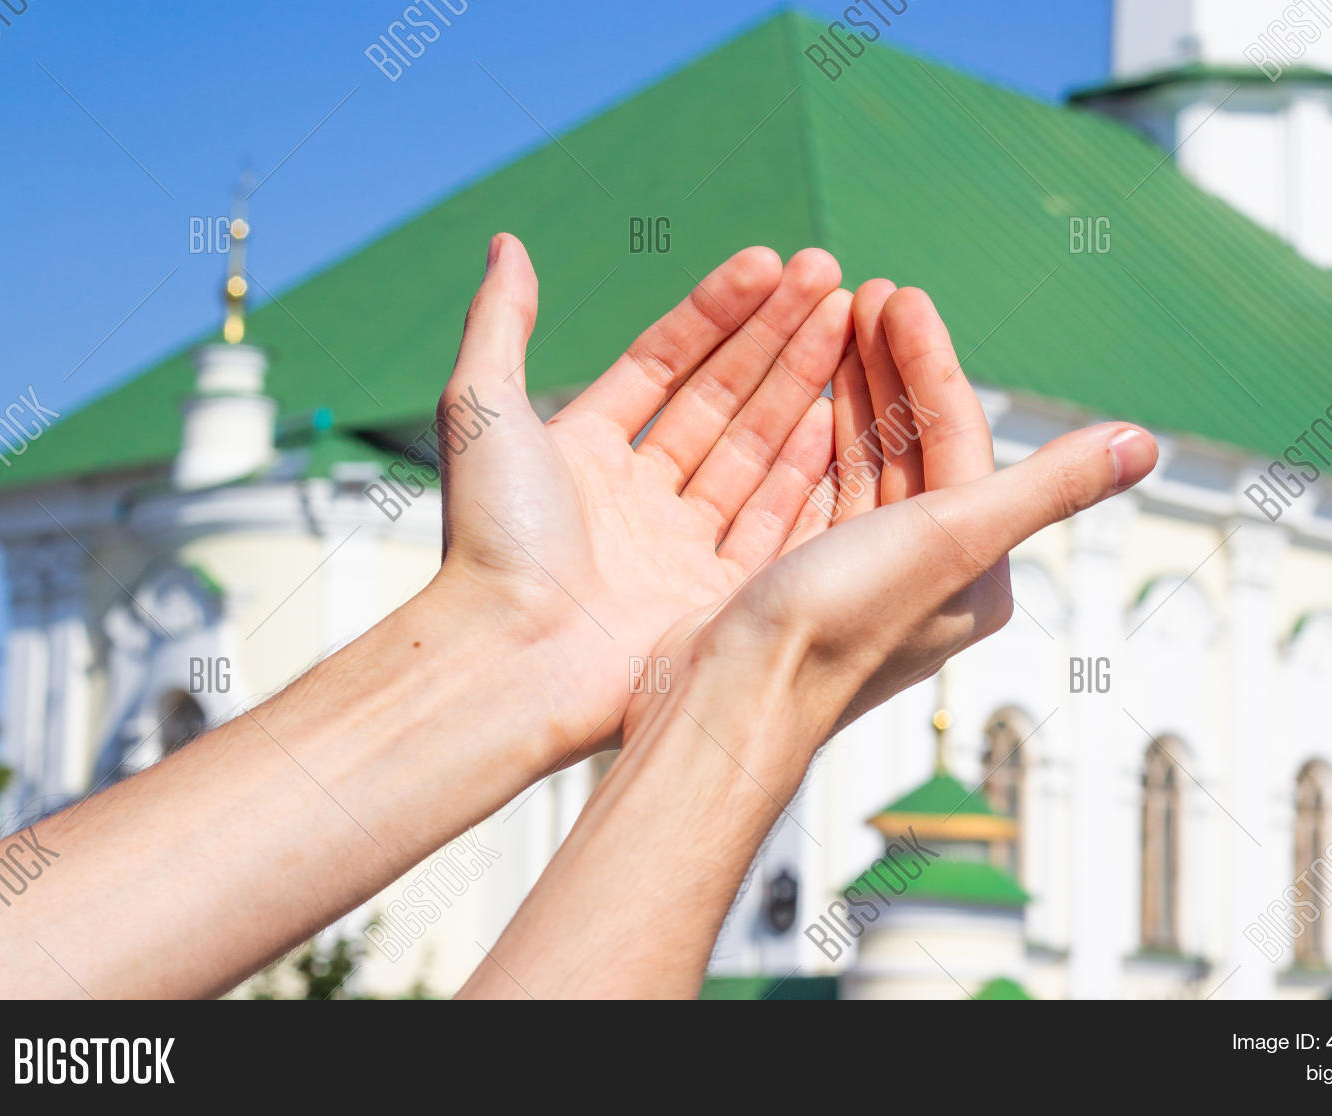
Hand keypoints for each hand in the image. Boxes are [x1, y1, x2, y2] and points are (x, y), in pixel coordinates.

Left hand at [428, 234, 852, 760]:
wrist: (516, 658)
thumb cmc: (494, 540)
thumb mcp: (481, 411)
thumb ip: (499, 323)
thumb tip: (505, 242)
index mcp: (585, 454)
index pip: (666, 363)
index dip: (717, 311)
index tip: (769, 263)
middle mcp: (638, 499)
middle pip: (723, 399)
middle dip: (778, 335)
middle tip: (832, 278)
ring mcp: (681, 549)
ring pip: (756, 451)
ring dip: (802, 386)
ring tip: (851, 325)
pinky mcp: (715, 596)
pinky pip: (774, 521)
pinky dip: (808, 469)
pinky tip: (840, 415)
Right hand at [458, 284, 1156, 997]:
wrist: (725, 701)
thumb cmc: (835, 629)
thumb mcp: (954, 541)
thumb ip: (1049, 489)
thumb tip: (1143, 445)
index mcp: (971, 572)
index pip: (958, 443)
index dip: (931, 364)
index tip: (895, 295)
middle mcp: (924, 576)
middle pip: (915, 446)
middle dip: (893, 366)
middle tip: (864, 293)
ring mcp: (860, 578)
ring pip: (867, 463)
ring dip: (856, 390)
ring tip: (834, 322)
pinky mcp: (803, 580)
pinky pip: (821, 490)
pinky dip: (816, 436)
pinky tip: (801, 394)